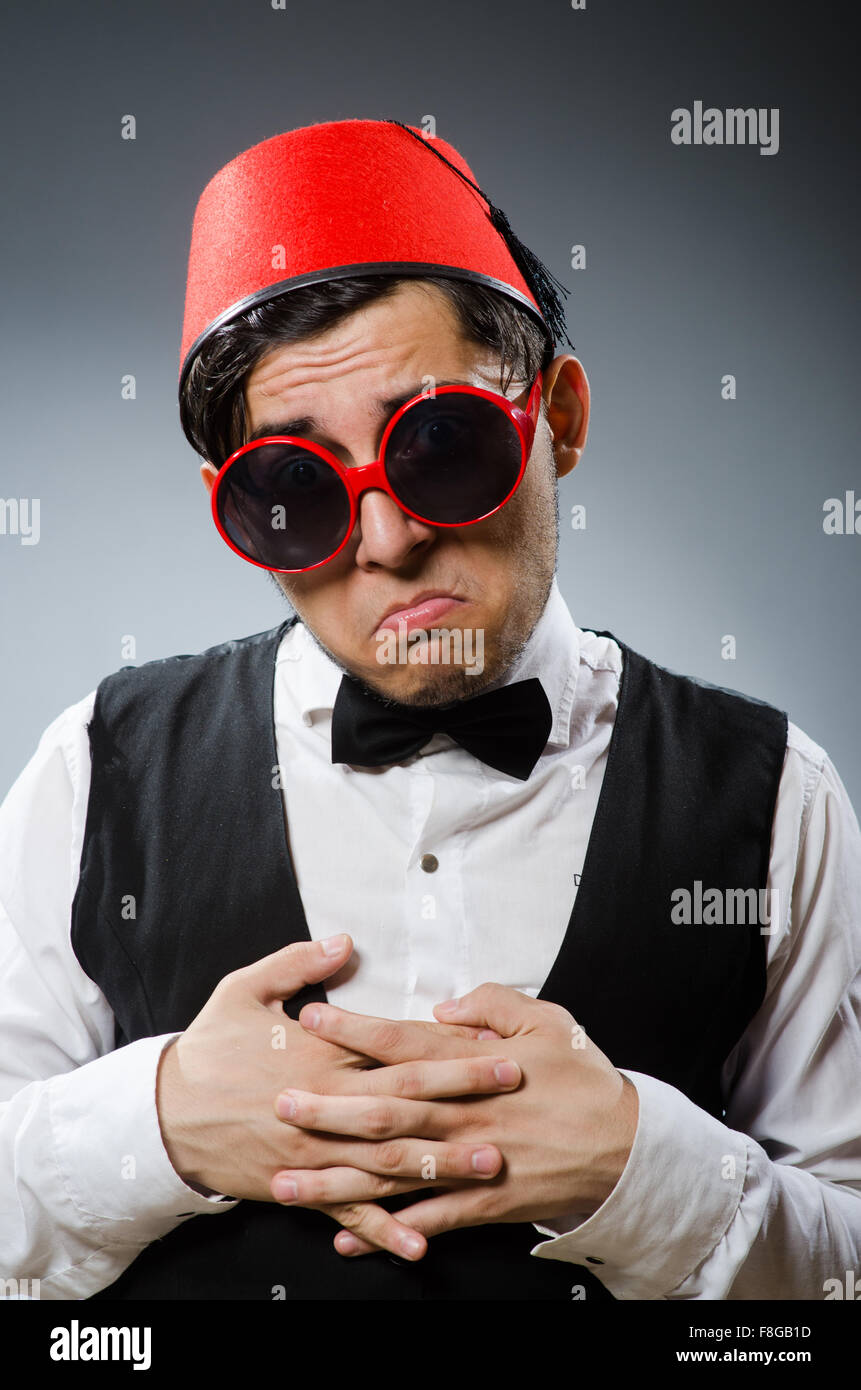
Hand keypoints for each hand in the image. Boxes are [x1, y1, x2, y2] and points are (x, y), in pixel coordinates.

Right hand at [155, 936, 511, 1258]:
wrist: (162, 1115)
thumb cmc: (208, 1049)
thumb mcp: (244, 990)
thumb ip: (298, 965)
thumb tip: (344, 944)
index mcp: (318, 1054)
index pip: (395, 1046)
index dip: (444, 1043)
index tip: (488, 1037)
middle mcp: (325, 1105)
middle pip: (406, 1098)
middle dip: (464, 1093)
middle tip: (513, 1087)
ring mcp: (315, 1152)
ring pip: (389, 1160)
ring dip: (444, 1162)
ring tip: (493, 1161)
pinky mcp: (300, 1186)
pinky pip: (348, 1211)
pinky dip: (384, 1229)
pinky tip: (421, 1242)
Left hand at [280, 984, 637, 1256]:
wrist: (629, 1146)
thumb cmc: (584, 1078)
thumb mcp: (547, 1020)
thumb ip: (493, 1004)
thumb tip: (445, 1002)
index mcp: (474, 1065)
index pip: (403, 1042)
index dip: (354, 1031)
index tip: (311, 1020)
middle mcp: (464, 1113)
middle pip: (385, 1109)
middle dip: (327, 1108)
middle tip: (278, 1104)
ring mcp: (472, 1161)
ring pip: (394, 1170)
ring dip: (339, 1177)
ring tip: (290, 1181)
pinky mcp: (485, 1201)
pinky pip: (427, 1219)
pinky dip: (386, 1232)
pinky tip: (346, 1237)